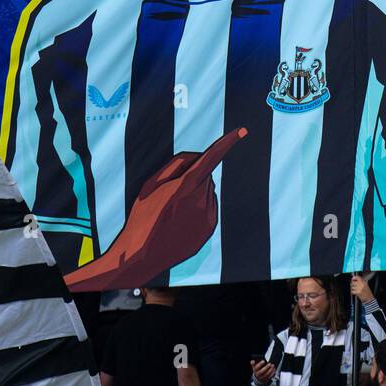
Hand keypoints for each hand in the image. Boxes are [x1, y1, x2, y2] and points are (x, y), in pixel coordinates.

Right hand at [64, 128, 245, 290]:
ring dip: (195, 194)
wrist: (142, 255)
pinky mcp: (210, 229)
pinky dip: (198, 209)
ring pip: (208, 192)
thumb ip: (176, 165)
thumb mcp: (151, 183)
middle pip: (205, 176)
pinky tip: (180, 221)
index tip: (243, 131)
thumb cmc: (143, 215)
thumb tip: (198, 157)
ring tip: (173, 211)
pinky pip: (209, 208)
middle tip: (171, 193)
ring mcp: (208, 216)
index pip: (211, 158)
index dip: (228, 142)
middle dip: (193, 177)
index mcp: (185, 186)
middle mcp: (201, 200)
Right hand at [250, 359, 275, 384]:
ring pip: (266, 374)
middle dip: (266, 367)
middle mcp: (258, 374)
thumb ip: (253, 363)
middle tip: (270, 363)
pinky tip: (274, 369)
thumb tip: (253, 361)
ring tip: (273, 365)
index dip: (260, 364)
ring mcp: (262, 377)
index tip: (264, 361)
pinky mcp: (266, 379)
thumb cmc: (257, 370)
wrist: (258, 378)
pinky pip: (270, 376)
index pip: (256, 367)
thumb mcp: (254, 367)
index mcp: (255, 370)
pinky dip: (272, 373)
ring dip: (270, 370)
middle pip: (261, 371)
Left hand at [349, 273, 373, 304]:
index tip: (352, 279)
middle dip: (352, 284)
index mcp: (364, 282)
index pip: (358, 278)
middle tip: (353, 286)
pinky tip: (355, 293)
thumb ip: (361, 282)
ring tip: (355, 290)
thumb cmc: (368, 292)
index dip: (354, 277)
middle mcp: (362, 284)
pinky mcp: (358, 292)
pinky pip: (352, 291)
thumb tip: (355, 280)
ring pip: (352, 287)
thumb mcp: (366, 285)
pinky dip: (352, 292)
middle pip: (353, 282)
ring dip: (352, 289)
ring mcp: (359, 288)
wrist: (369, 298)